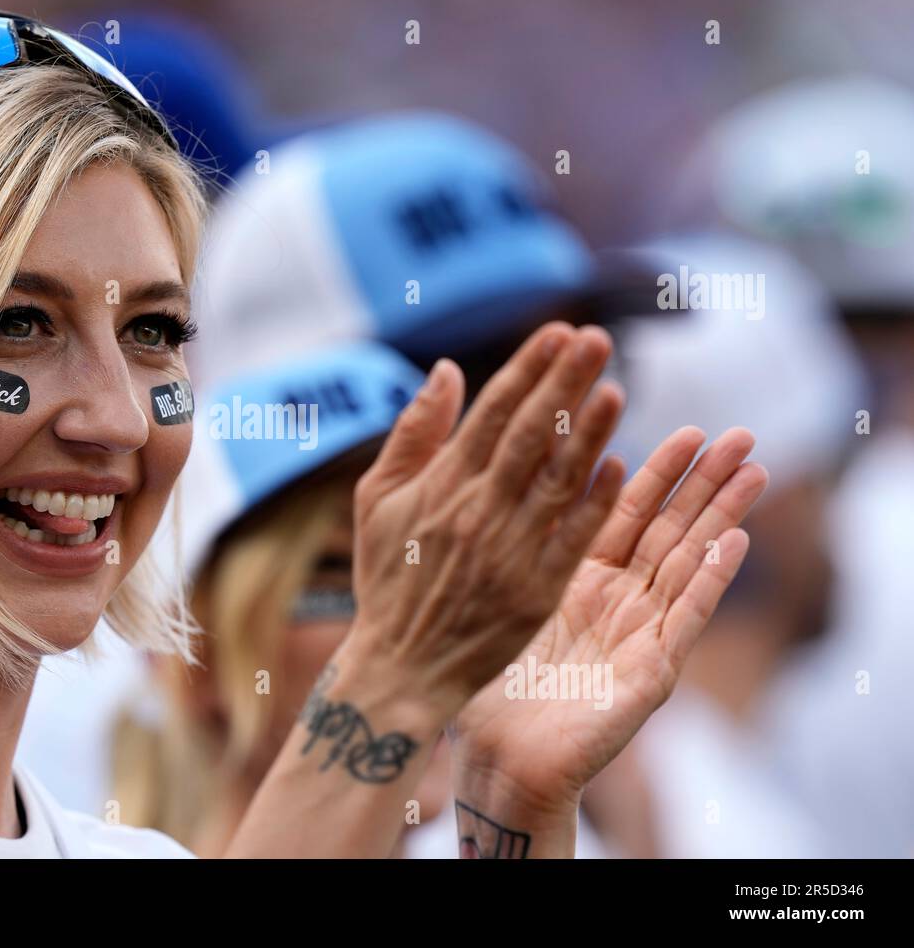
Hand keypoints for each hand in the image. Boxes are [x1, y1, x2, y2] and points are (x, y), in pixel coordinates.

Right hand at [340, 322, 626, 724]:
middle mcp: (477, 511)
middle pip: (529, 436)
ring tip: (616, 387)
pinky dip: (594, 501)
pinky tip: (618, 465)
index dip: (528, 370)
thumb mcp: (376, 498)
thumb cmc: (389, 575)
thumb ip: (415, 432)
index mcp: (440, 485)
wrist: (402, 664)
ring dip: (589, 433)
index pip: (491, 413)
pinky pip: (572, 537)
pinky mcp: (536, 589)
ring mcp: (509, 550)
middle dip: (564, 384)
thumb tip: (449, 369)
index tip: (559, 331)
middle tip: (597, 339)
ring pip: (557, 480)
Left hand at [447, 425, 767, 813]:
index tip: (689, 428)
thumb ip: (519, 540)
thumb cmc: (486, 681)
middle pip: (668, 528)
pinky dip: (710, 579)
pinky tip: (736, 542)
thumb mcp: (502, 596)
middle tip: (740, 434)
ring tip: (755, 470)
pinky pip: (684, 617)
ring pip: (687, 562)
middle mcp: (617, 600)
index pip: (624, 510)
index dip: (655, 469)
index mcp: (578, 577)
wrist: (497, 757)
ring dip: (722, 517)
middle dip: (705, 481)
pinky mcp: (652, 671)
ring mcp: (640, 634)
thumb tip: (514, 471)